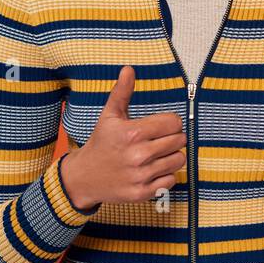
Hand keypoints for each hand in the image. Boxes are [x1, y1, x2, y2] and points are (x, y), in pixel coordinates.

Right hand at [59, 65, 186, 208]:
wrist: (83, 177)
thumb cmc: (100, 143)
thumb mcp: (109, 116)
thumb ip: (122, 92)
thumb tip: (128, 69)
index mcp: (132, 133)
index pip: (174, 123)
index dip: (170, 123)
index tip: (160, 126)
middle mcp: (138, 155)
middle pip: (180, 141)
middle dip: (172, 139)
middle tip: (157, 140)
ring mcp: (140, 175)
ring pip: (178, 160)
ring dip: (171, 156)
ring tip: (156, 155)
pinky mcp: (142, 193)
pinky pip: (171, 180)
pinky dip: (165, 175)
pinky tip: (151, 170)